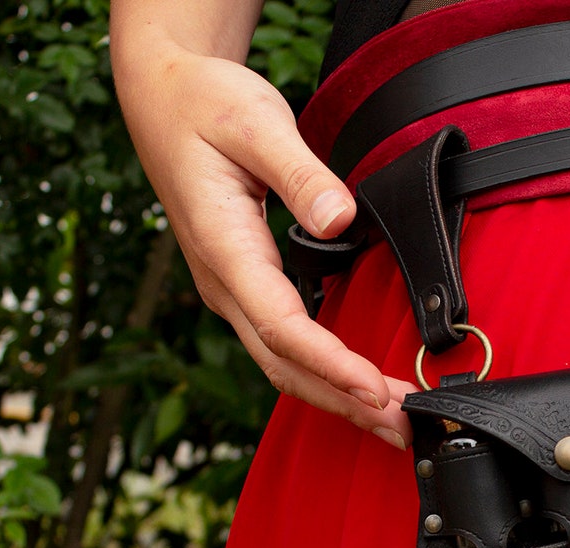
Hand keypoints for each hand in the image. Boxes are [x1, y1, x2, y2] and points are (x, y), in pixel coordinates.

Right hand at [114, 44, 413, 446]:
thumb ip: (300, 173)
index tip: (376, 389)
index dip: (331, 364)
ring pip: (284, 365)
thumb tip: (339, 218)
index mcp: (223, 248)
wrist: (164, 98)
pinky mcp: (245, 288)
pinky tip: (360, 386)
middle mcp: (223, 283)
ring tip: (394, 421)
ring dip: (338, 398)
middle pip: (285, 365)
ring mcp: (231, 291)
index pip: (282, 326)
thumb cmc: (205, 105)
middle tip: (404, 427)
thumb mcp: (254, 122)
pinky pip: (284, 346)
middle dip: (345, 403)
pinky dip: (325, 373)